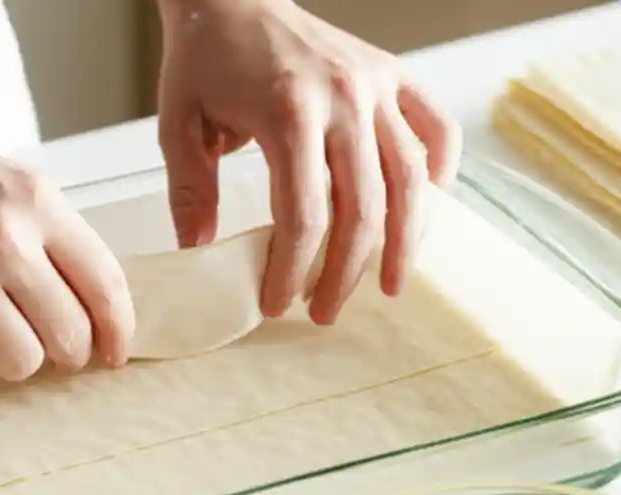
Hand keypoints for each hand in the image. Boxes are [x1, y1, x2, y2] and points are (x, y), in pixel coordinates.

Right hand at [0, 71, 134, 383]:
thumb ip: (43, 232)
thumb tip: (86, 301)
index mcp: (37, 200)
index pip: (107, 282)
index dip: (119, 329)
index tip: (116, 352)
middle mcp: (9, 238)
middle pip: (73, 334)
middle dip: (64, 353)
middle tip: (43, 345)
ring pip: (25, 361)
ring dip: (10, 358)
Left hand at [156, 0, 461, 323]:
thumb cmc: (206, 56)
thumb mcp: (177, 121)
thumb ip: (190, 188)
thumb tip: (201, 251)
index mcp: (288, 112)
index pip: (303, 215)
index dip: (293, 270)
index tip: (279, 304)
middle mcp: (343, 99)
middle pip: (363, 209)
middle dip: (347, 272)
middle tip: (326, 312)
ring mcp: (375, 86)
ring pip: (411, 180)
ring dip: (406, 242)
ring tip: (392, 285)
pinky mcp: (394, 74)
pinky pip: (438, 127)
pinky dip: (442, 169)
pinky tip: (427, 207)